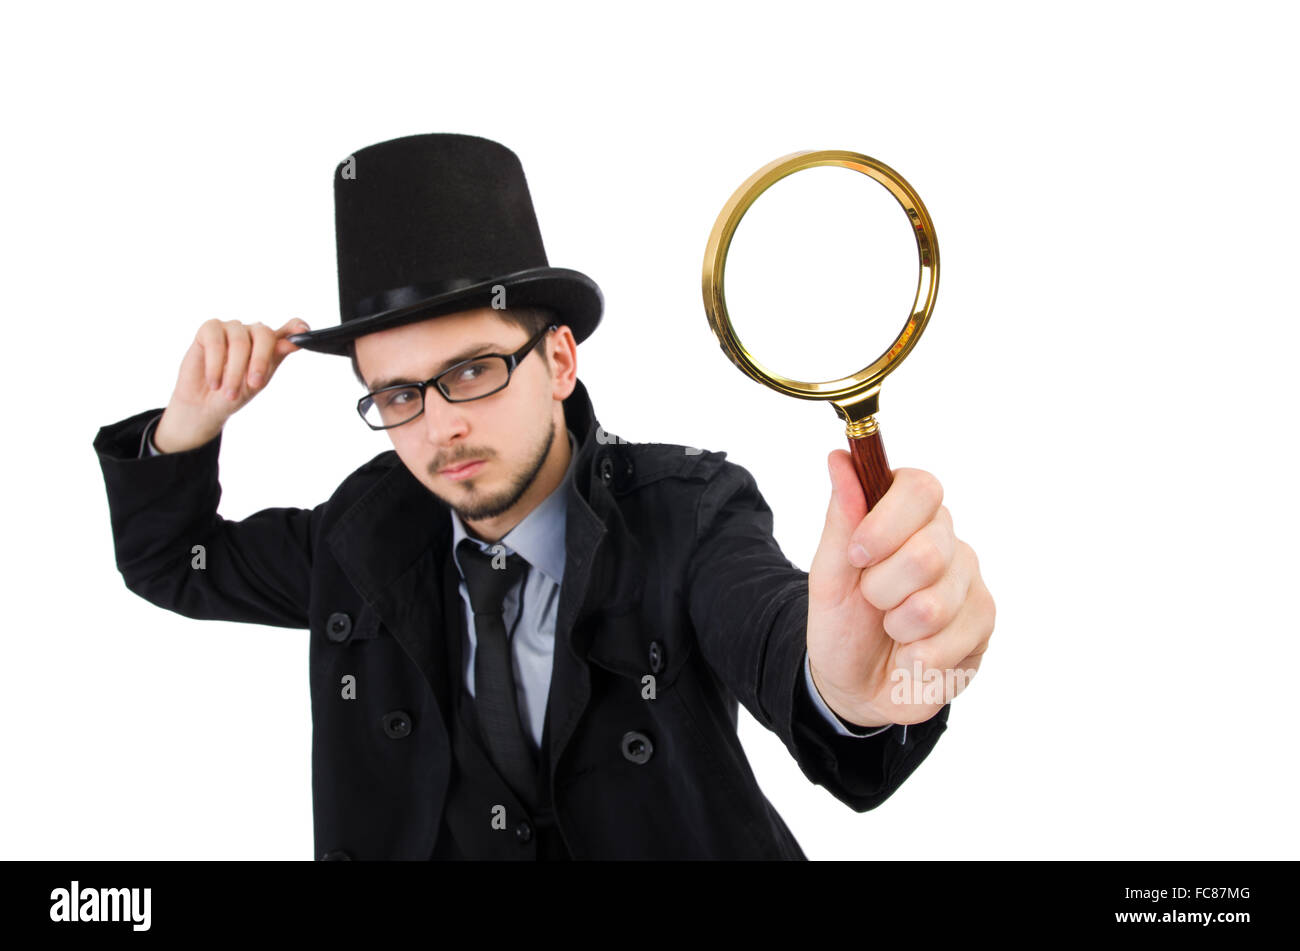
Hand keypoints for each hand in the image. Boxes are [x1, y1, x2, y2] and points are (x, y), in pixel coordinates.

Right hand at [153, 318, 308, 451]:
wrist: (204, 405)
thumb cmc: (234, 392)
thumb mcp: (257, 381)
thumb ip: (273, 360)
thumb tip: (293, 343)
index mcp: (271, 344)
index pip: (289, 329)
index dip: (297, 327)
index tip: (304, 332)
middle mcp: (253, 332)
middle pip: (264, 334)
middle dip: (260, 361)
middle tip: (254, 384)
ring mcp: (232, 328)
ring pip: (239, 341)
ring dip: (234, 371)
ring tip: (229, 393)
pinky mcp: (209, 329)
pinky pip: (215, 341)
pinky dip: (215, 365)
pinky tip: (214, 382)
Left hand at [805, 451, 995, 727]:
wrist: (856, 685)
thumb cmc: (843, 623)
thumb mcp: (829, 575)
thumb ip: (841, 519)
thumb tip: (839, 459)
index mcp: (906, 515)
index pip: (920, 487)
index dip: (888, 522)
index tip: (858, 555)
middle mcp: (944, 538)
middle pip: (927, 551)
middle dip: (882, 589)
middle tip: (872, 602)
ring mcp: (969, 579)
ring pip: (935, 603)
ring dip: (897, 627)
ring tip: (892, 630)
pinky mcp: (984, 621)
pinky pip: (951, 639)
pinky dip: (918, 656)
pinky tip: (913, 654)